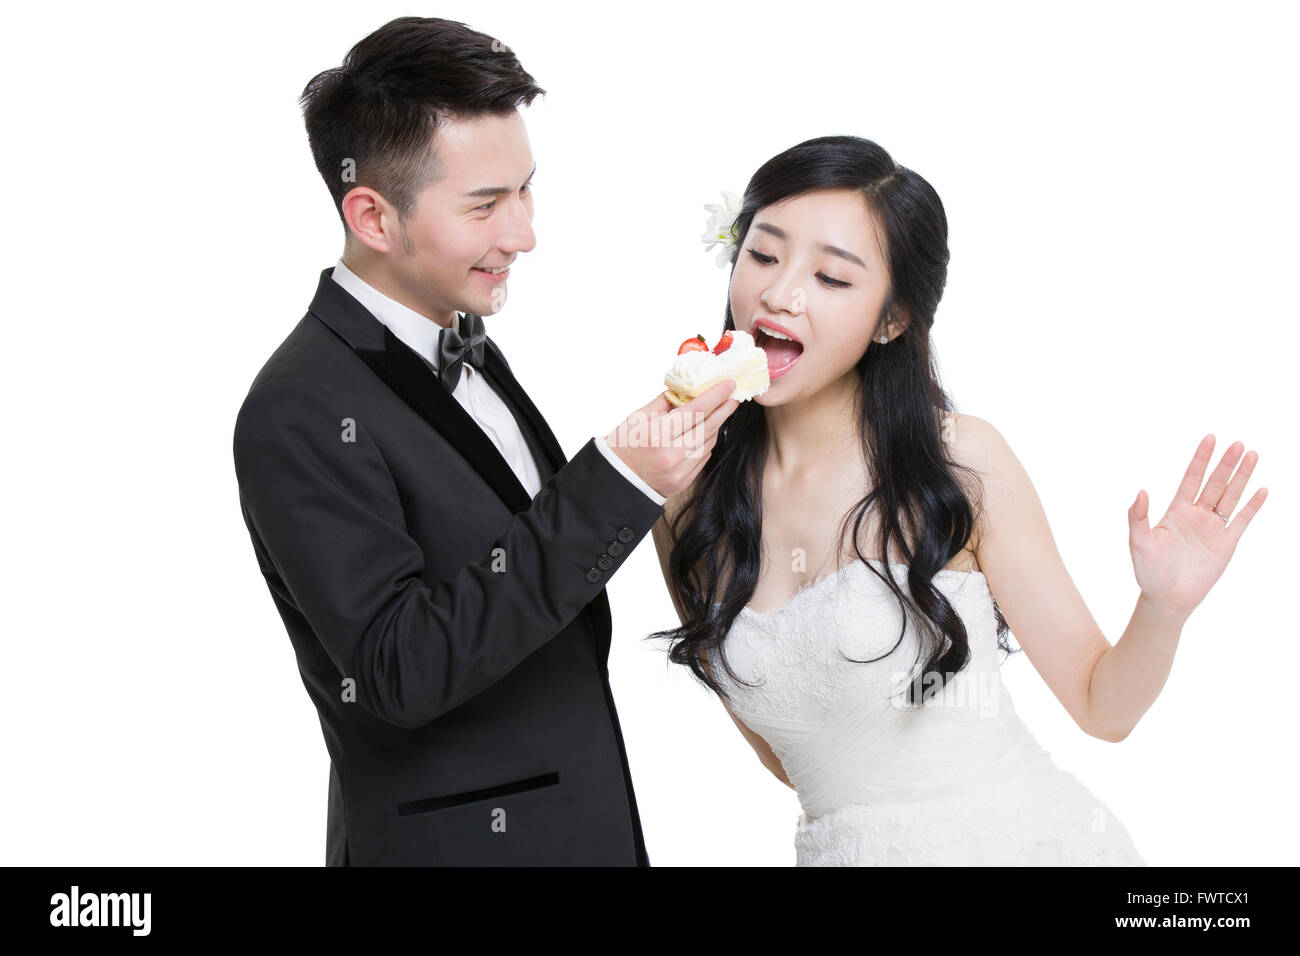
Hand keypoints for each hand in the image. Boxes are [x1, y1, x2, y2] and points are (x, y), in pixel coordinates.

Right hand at [604, 380, 739, 498]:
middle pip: (707, 427)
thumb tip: (688, 389)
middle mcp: (670, 455)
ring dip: (715, 426)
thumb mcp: (638, 417)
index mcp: (656, 435)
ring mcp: (679, 472)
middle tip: (733, 396)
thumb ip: (665, 402)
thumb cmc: (623, 444)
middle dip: (723, 410)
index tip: (728, 384)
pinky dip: (706, 443)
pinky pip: (703, 458)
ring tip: (718, 413)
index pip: (695, 411)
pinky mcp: (683, 482)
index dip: (715, 396)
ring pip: (708, 443)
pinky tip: (703, 433)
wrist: (616, 480)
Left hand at [1128, 434, 1267, 616]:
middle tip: (1238, 443)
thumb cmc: (1149, 571)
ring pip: (1230, 496)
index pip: (1191, 479)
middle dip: (1226, 463)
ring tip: (1252, 455)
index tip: (1210, 438)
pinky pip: (1241, 520)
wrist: (1167, 598)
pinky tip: (1262, 490)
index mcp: (1176, 511)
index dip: (1200, 459)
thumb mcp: (1138, 542)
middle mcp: (1196, 515)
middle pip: (1214, 483)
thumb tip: (1141, 492)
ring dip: (1241, 477)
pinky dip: (1252, 506)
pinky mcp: (1226, 544)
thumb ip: (1138, 517)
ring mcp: (1213, 528)